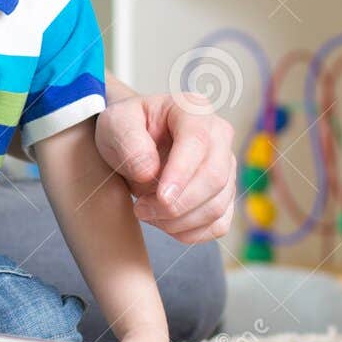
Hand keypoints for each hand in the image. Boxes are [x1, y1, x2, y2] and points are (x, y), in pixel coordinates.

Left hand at [95, 91, 235, 243]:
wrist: (131, 140)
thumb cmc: (125, 127)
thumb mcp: (115, 124)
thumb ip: (129, 142)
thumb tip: (150, 172)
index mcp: (192, 109)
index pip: (197, 142)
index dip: (182, 174)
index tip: (160, 198)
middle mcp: (218, 134)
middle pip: (214, 178)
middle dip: (177, 204)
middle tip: (141, 209)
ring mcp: (226, 165)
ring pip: (217, 206)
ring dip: (179, 221)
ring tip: (146, 212)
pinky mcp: (224, 193)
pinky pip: (219, 224)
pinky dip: (190, 232)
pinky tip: (164, 223)